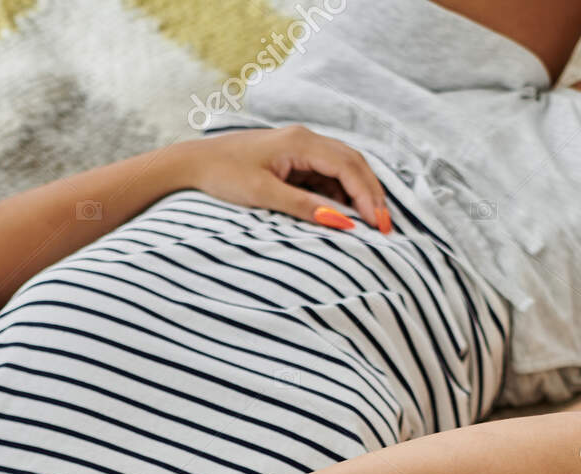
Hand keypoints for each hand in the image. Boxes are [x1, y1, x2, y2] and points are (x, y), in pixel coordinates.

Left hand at [182, 124, 389, 230]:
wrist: (193, 163)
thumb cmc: (223, 175)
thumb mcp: (263, 194)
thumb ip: (302, 206)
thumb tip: (340, 221)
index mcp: (300, 142)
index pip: (348, 167)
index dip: (367, 196)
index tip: (379, 224)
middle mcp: (305, 139)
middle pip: (353, 163)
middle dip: (372, 194)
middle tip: (386, 226)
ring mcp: (300, 148)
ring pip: (343, 168)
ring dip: (359, 194)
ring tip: (372, 223)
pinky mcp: (293, 160)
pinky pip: (326, 175)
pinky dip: (340, 194)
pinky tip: (344, 214)